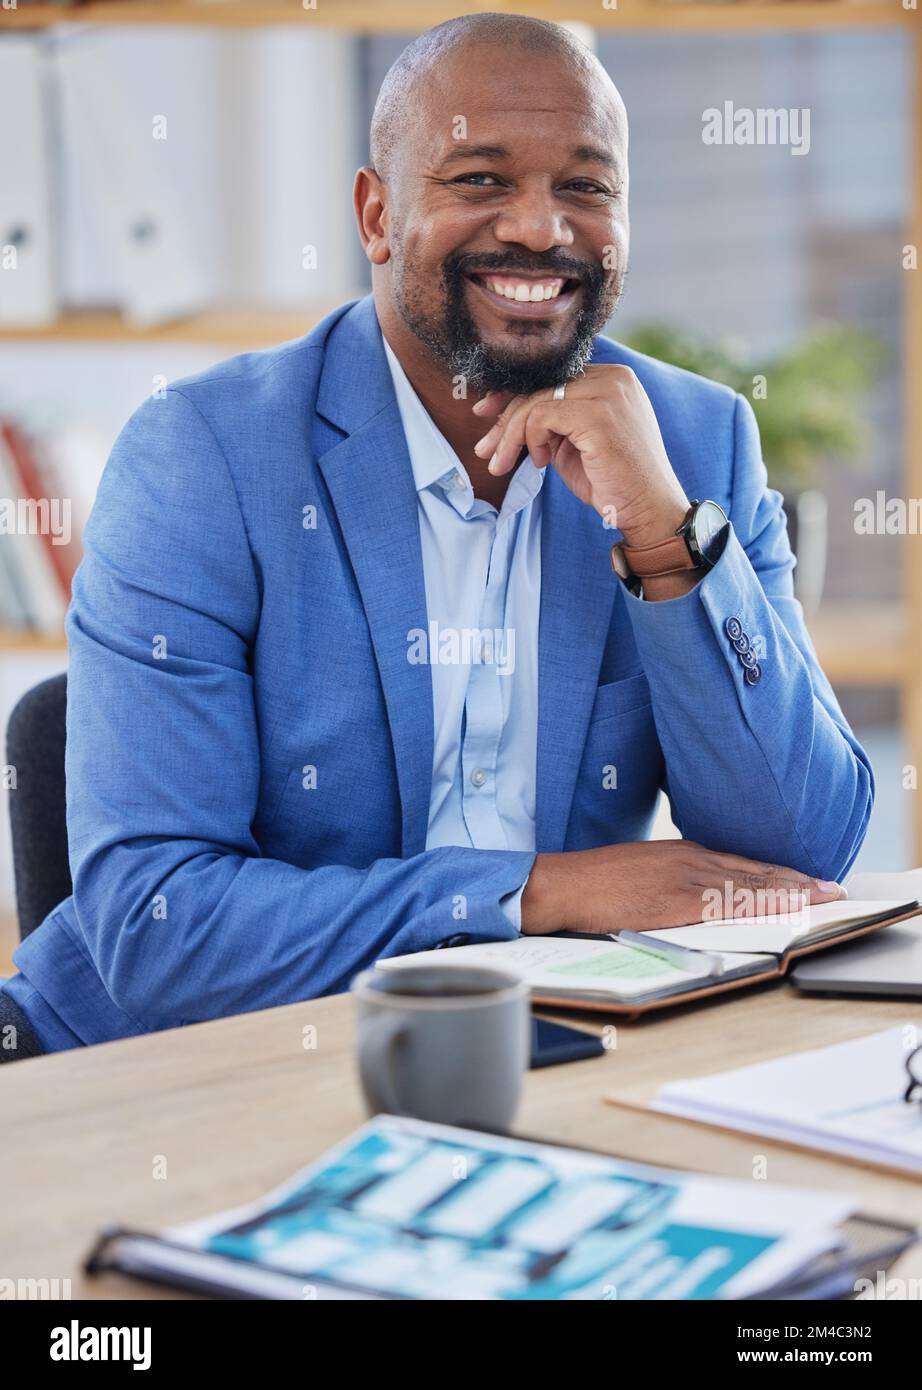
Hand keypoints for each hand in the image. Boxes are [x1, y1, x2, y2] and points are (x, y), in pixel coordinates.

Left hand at [472, 363, 689, 549]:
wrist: (647, 509)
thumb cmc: (612, 481)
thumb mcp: (575, 442)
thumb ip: (553, 420)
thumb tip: (506, 412)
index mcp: (611, 378)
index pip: (552, 376)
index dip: (514, 394)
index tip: (486, 413)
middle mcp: (613, 378)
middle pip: (540, 387)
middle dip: (504, 419)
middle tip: (484, 449)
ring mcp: (608, 393)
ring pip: (536, 401)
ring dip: (511, 436)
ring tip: (501, 464)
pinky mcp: (598, 416)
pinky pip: (542, 417)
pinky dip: (532, 440)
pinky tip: (541, 462)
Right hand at [520, 840, 846, 936]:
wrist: (561, 884)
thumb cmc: (593, 884)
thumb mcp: (641, 876)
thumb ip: (672, 884)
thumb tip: (695, 903)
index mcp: (680, 854)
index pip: (740, 863)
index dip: (776, 873)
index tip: (805, 880)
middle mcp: (688, 859)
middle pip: (753, 869)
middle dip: (795, 880)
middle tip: (831, 888)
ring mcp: (684, 876)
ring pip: (749, 882)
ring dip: (789, 890)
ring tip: (820, 897)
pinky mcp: (675, 897)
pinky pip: (729, 900)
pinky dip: (760, 902)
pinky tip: (782, 907)